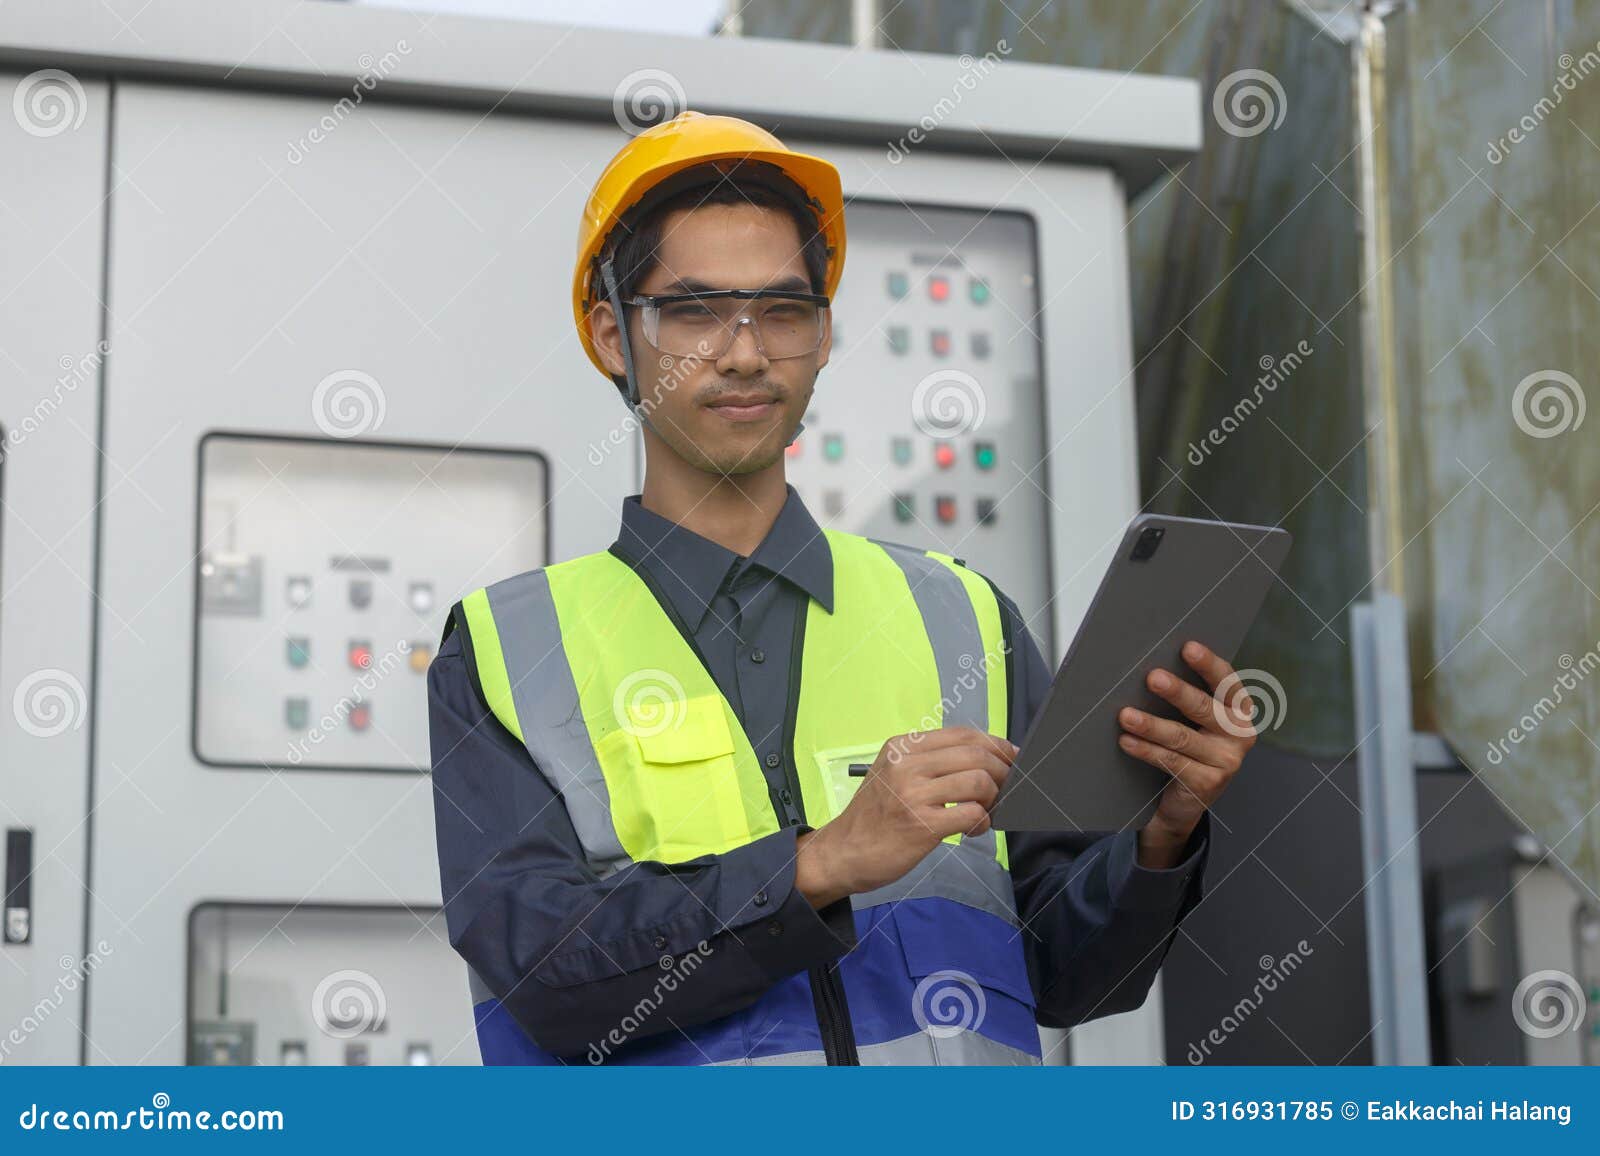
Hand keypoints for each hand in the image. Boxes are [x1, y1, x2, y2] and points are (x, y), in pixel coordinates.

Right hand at [794, 726, 1015, 907]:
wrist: (843, 852)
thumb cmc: (873, 817)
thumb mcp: (891, 774)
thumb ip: (928, 763)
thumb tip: (982, 760)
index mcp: (902, 747)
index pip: (963, 734)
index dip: (996, 745)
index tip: (1012, 758)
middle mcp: (906, 764)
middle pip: (976, 754)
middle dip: (1003, 772)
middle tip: (1007, 789)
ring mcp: (913, 793)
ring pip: (978, 782)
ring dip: (994, 799)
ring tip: (986, 812)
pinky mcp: (921, 824)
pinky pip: (971, 813)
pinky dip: (982, 822)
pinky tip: (973, 830)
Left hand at [1118, 641, 1257, 868]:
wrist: (1184, 800)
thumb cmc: (1187, 748)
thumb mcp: (1195, 720)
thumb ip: (1186, 697)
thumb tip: (1149, 667)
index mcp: (1239, 709)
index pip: (1227, 682)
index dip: (1208, 664)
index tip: (1188, 648)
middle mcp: (1239, 733)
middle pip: (1204, 707)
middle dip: (1177, 691)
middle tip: (1152, 677)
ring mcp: (1226, 761)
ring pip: (1182, 737)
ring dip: (1151, 724)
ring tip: (1126, 715)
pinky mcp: (1208, 783)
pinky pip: (1171, 762)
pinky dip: (1146, 750)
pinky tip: (1127, 740)